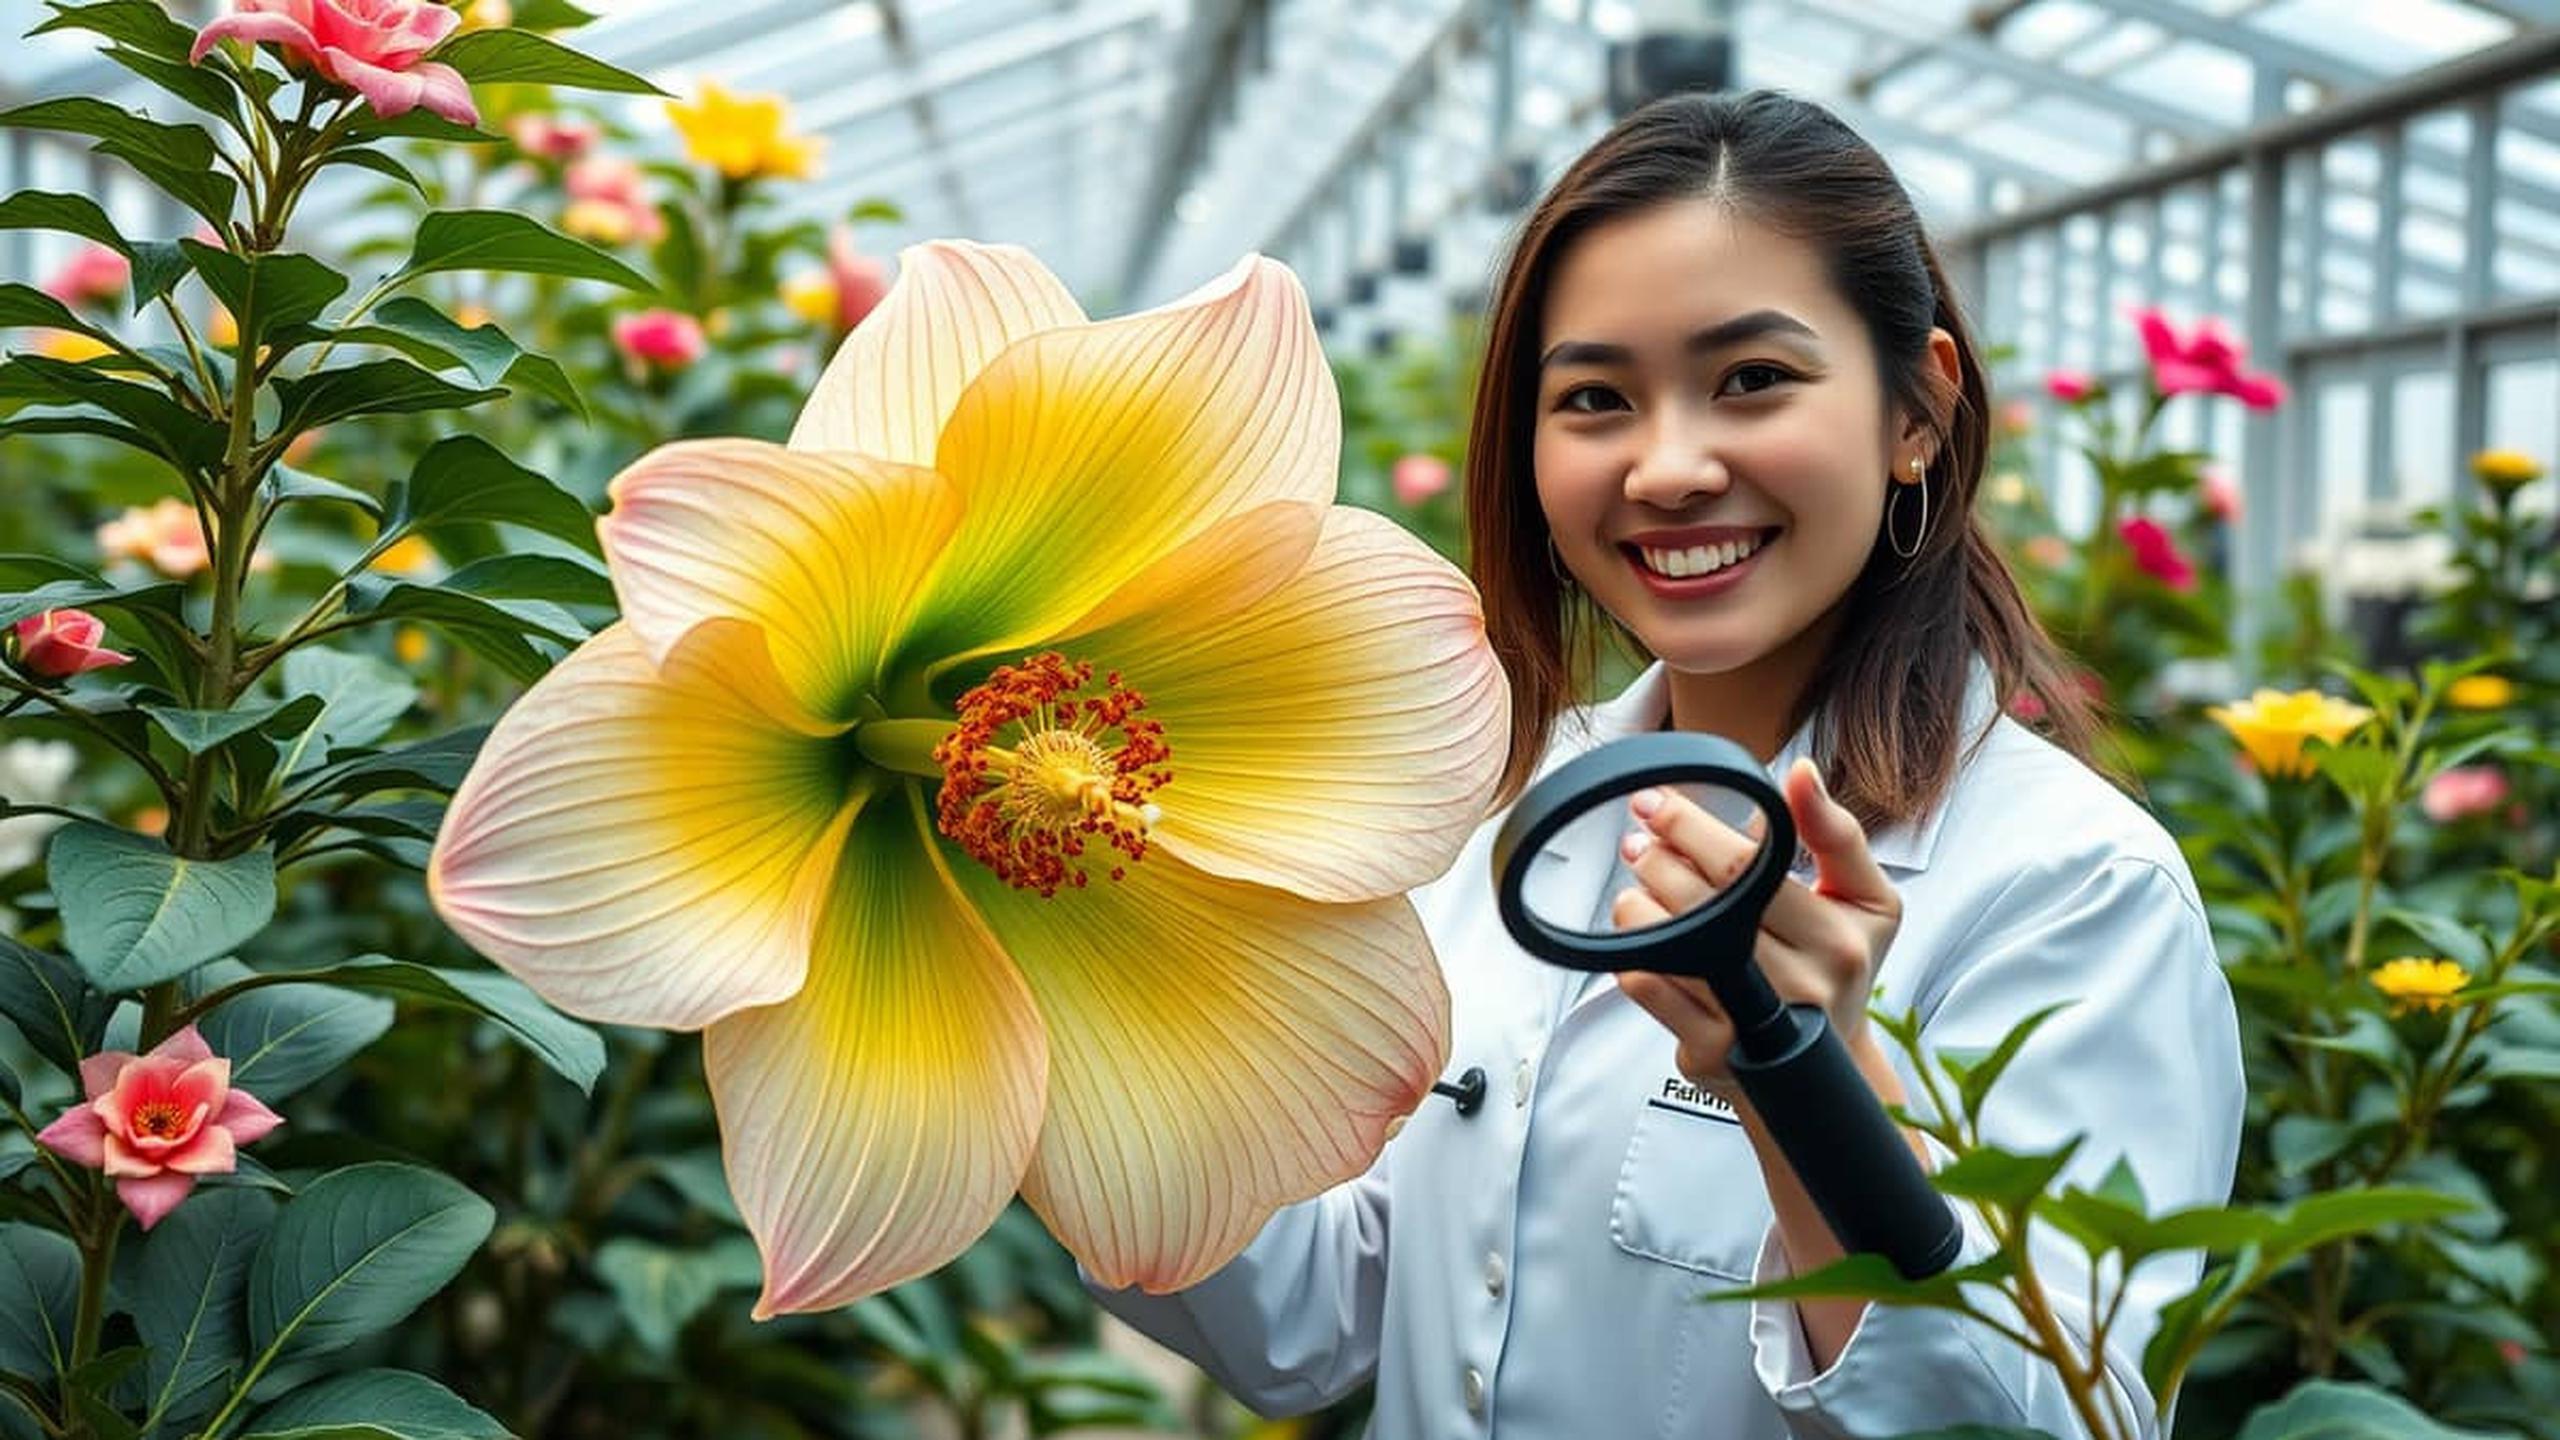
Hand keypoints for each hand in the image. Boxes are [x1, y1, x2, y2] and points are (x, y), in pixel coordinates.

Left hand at [1612, 757, 1901, 1104]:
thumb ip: (1837, 834)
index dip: (1690, 827)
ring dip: (1638, 903)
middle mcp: (1798, 984)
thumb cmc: (1841, 965)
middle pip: (1704, 903)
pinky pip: (1649, 990)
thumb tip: (1802, 773)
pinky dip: (1630, 953)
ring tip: (1637, 883)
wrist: (1827, 1065)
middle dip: (1658, 858)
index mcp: (1837, 939)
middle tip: (1638, 839)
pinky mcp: (1711, 1051)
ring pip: (1669, 945)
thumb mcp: (1865, 900)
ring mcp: (1752, 1023)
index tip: (1656, 801)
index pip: (1746, 868)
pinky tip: (1639, 933)